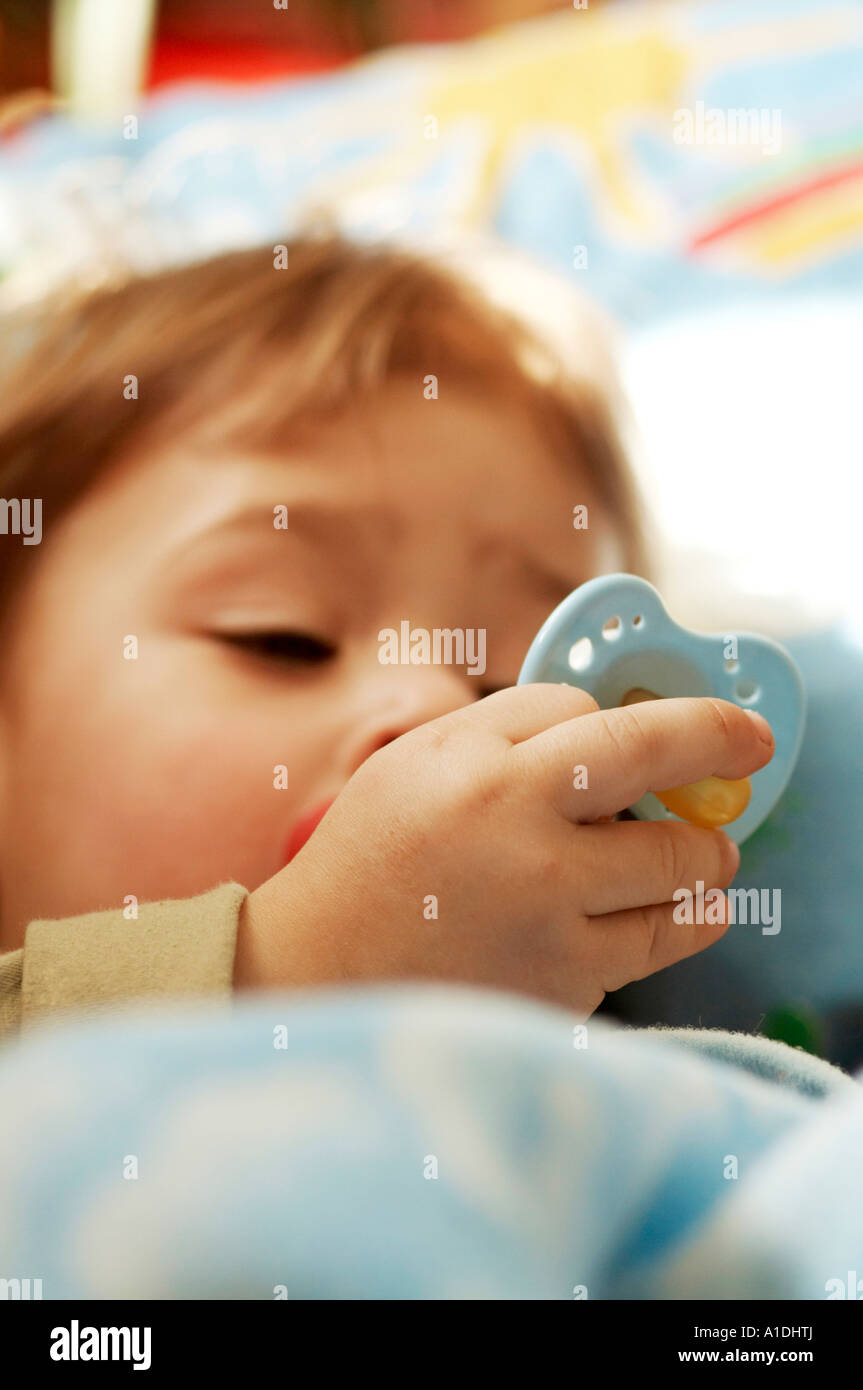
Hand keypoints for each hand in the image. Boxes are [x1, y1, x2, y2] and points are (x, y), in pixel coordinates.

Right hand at [234, 684, 773, 1015]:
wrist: (323, 974)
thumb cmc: (370, 862)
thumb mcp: (412, 765)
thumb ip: (501, 733)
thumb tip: (605, 719)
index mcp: (471, 759)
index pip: (583, 708)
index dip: (623, 716)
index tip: (670, 725)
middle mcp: (514, 819)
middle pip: (651, 753)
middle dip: (718, 738)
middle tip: (748, 746)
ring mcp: (546, 901)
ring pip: (678, 856)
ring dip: (704, 848)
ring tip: (702, 854)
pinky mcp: (565, 975)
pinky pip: (666, 935)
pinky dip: (693, 915)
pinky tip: (693, 908)